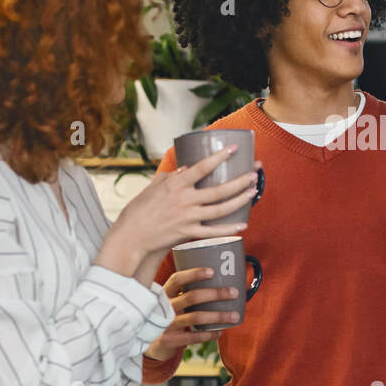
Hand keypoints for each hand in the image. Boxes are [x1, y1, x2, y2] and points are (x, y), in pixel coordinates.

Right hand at [97, 144, 259, 275]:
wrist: (131, 236)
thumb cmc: (139, 210)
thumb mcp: (153, 187)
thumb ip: (171, 177)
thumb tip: (187, 168)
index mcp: (175, 184)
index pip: (202, 168)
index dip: (219, 157)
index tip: (234, 149)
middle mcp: (184, 200)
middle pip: (218, 190)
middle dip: (239, 181)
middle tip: (254, 173)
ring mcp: (188, 217)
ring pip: (220, 209)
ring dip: (239, 201)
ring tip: (253, 192)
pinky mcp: (188, 233)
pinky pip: (213, 232)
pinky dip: (228, 229)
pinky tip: (242, 225)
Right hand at [144, 267, 235, 362]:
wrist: (151, 344)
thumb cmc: (169, 317)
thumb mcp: (171, 302)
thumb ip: (186, 293)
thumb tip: (222, 283)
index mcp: (165, 293)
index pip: (177, 279)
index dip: (194, 274)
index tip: (212, 271)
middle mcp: (164, 307)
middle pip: (192, 297)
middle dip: (215, 294)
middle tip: (234, 292)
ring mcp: (165, 324)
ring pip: (196, 317)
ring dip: (218, 316)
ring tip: (235, 315)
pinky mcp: (168, 340)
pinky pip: (193, 337)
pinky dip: (208, 334)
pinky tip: (219, 332)